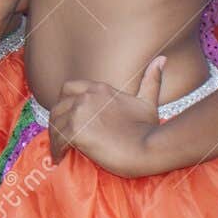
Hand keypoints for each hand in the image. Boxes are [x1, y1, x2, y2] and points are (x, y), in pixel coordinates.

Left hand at [47, 56, 165, 177]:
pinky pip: (58, 139)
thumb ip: (151, 80)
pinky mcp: (76, 130)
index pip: (69, 89)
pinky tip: (60, 159)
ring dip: (55, 137)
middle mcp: (86, 96)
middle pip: (58, 106)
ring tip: (59, 151)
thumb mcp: (148, 102)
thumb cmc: (150, 129)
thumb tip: (161, 59)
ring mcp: (79, 112)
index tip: (67, 118)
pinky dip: (56, 149)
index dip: (65, 103)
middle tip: (61, 137)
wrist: (150, 149)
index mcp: (99, 89)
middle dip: (57, 121)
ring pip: (55, 123)